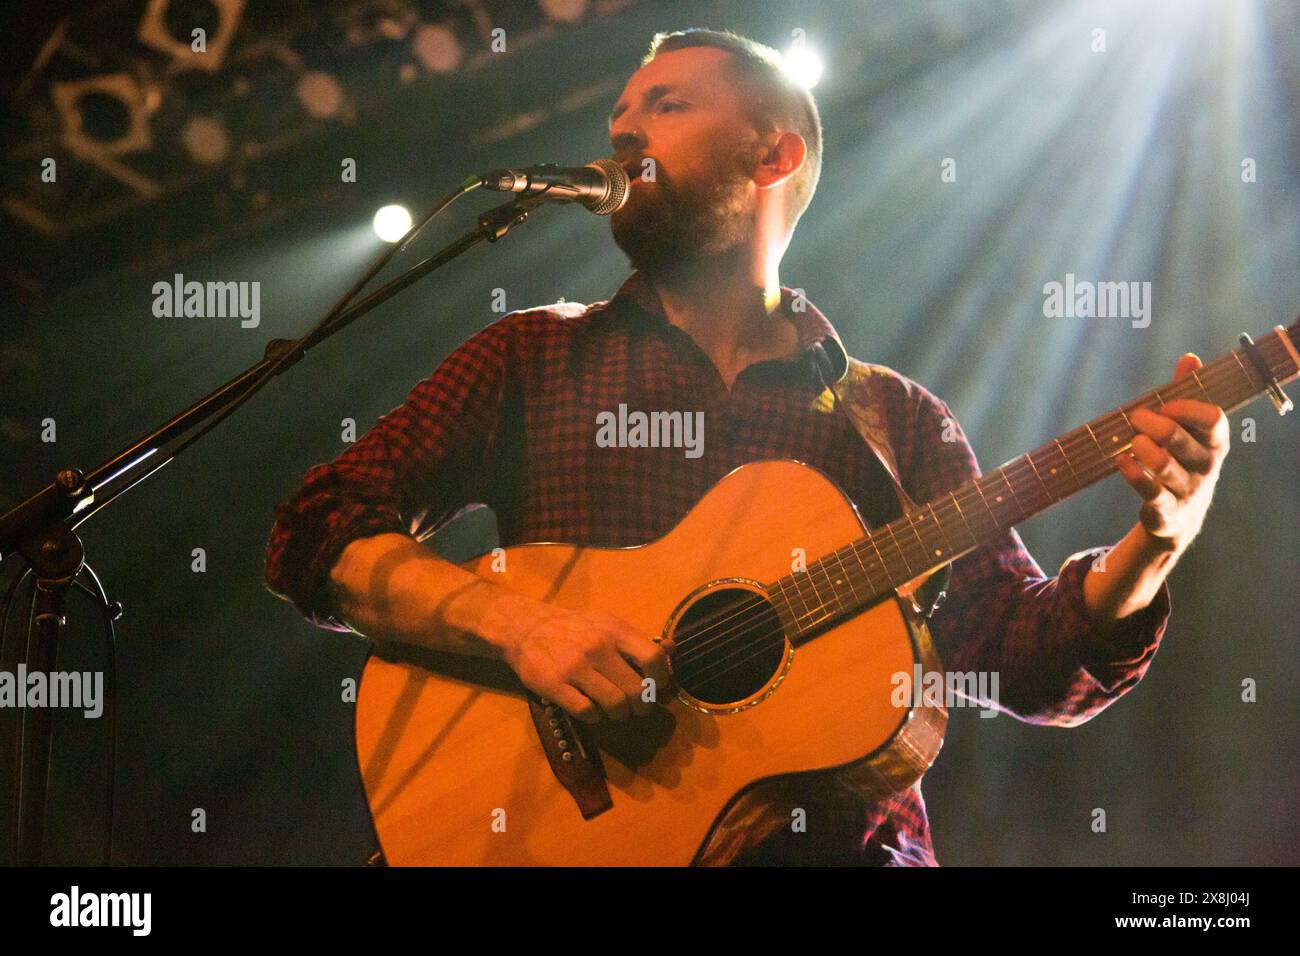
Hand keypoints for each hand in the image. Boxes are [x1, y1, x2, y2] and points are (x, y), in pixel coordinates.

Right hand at [502, 604, 671, 724]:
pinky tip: (591, 709)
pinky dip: (594, 717)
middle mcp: (598, 647)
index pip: (654, 658)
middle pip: (637, 690)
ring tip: (616, 711)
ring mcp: (576, 667)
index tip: (656, 686)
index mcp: (615, 630)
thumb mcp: (608, 624)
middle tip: (636, 707)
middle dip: (641, 705)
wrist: (526, 628)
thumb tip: (673, 649)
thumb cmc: (575, 629)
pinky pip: (587, 712)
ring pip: (615, 705)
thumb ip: (638, 640)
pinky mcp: (555, 685)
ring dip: (620, 714)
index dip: (662, 679)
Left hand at [1116, 353, 1229, 552]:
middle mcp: (1205, 466)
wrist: (1181, 516)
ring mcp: (1186, 489)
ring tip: (1132, 440)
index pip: (1213, 419)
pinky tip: (1121, 460)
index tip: (1164, 405)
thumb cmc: (1183, 459)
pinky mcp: (1166, 510)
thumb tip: (1190, 358)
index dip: (1186, 407)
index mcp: (1215, 442)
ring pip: (1162, 465)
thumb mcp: (1190, 429)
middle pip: (1178, 438)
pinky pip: (1148, 489)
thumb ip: (1189, 394)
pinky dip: (1132, 472)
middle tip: (1135, 417)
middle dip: (1152, 423)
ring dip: (1141, 447)